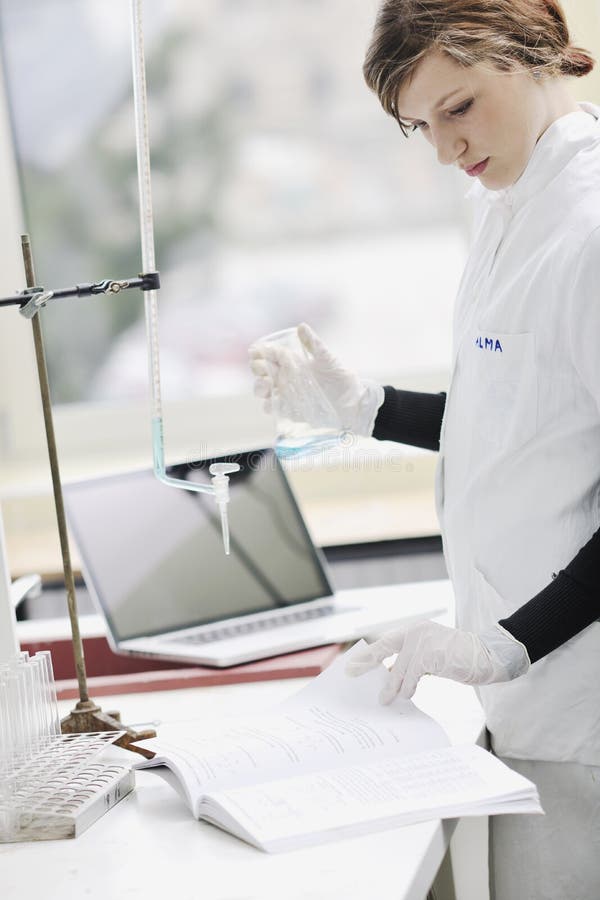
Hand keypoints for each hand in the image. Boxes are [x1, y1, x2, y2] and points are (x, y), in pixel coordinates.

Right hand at [248, 323, 383, 436]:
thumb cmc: (341, 377)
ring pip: (262, 390)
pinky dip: (269, 405)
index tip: (256, 351)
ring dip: (259, 386)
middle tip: (261, 368)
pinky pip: (272, 408)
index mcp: (292, 362)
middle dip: (257, 368)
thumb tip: (301, 326)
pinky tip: (272, 402)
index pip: (269, 354)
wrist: (352, 403)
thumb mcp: (327, 359)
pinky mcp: (289, 410)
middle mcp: (285, 377)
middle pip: (261, 371)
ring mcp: (285, 393)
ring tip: (266, 385)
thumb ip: (313, 344)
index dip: (260, 351)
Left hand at [345, 621, 529, 702]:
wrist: (487, 656)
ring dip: (392, 687)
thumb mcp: (432, 655)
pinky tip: (407, 695)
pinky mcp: (431, 655)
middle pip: (385, 649)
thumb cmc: (459, 658)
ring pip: (399, 669)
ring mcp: (423, 641)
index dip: (369, 653)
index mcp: (416, 629)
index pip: (386, 640)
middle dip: (367, 663)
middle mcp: (417, 631)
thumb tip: (391, 677)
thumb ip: (413, 661)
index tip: (352, 663)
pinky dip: (408, 688)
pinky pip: (412, 677)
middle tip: (351, 673)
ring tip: (385, 699)